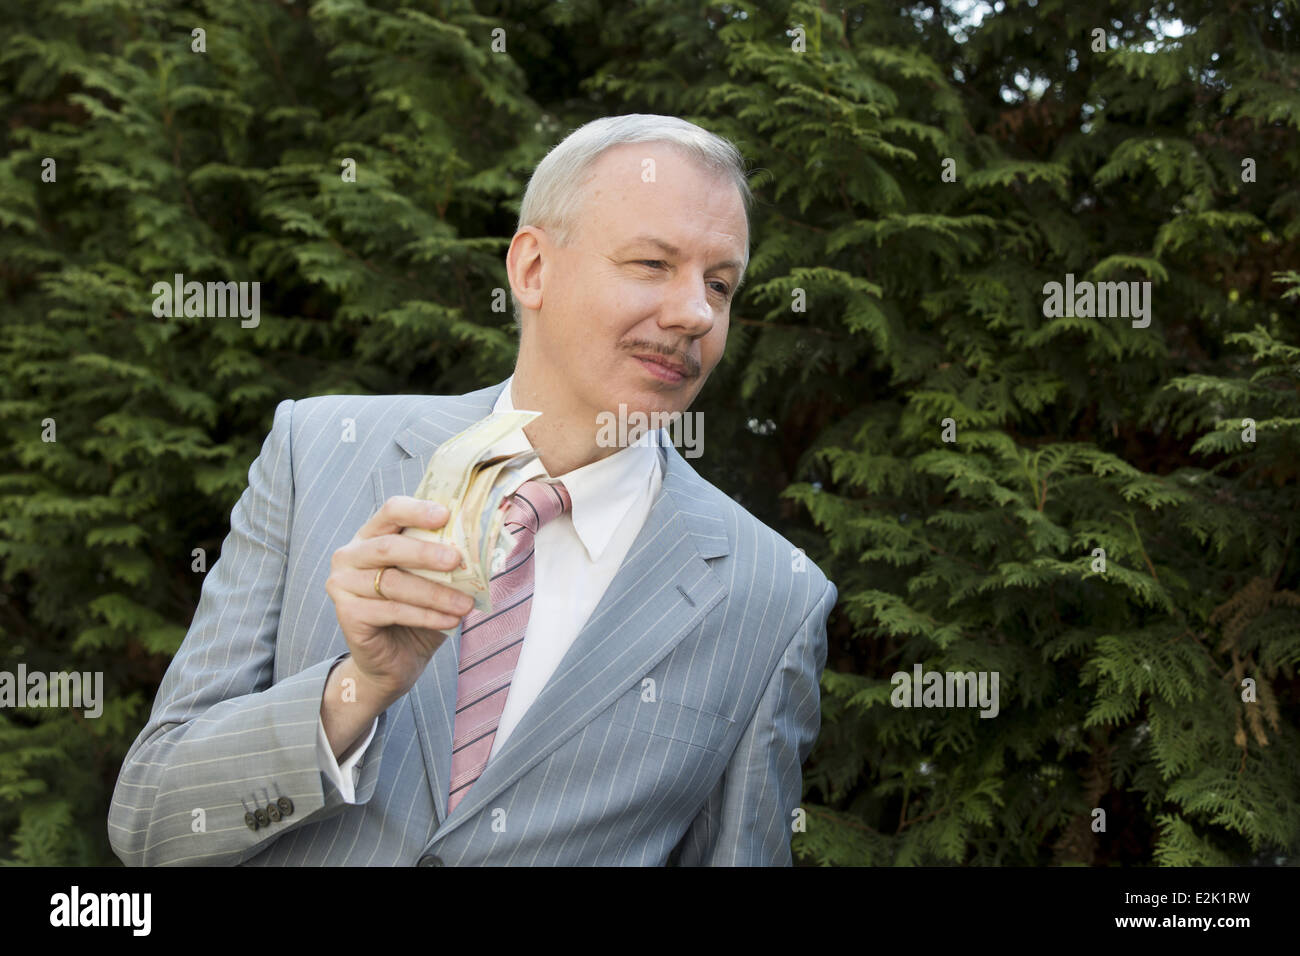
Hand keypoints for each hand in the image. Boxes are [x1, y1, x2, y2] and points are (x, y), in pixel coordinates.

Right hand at [325, 495, 474, 702]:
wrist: (394, 661)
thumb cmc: (416, 613)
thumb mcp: (435, 581)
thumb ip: (449, 560)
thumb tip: (487, 544)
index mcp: (372, 536)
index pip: (391, 511)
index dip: (417, 510)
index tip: (446, 515)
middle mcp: (351, 555)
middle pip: (388, 546)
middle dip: (426, 552)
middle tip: (456, 559)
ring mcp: (342, 584)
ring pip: (393, 582)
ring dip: (435, 593)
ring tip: (465, 604)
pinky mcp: (347, 613)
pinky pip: (392, 611)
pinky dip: (426, 615)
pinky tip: (450, 621)